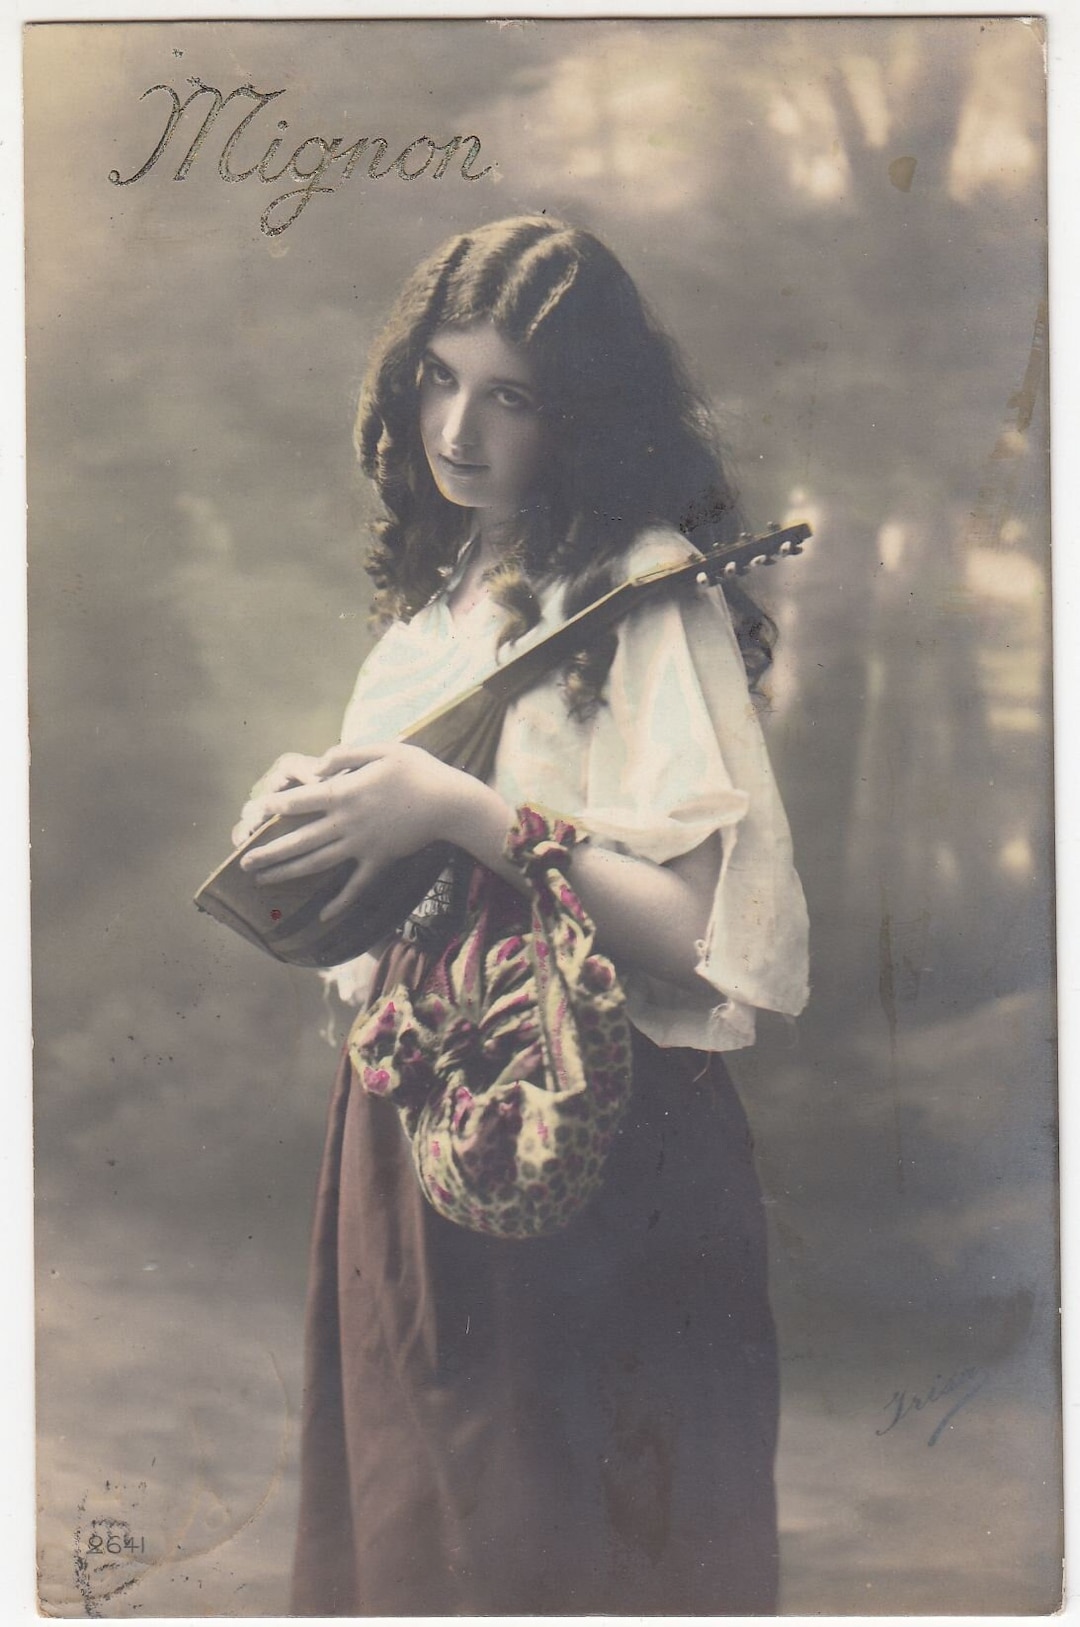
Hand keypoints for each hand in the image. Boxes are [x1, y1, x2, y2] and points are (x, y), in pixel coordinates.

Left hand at [238, 742, 479, 920]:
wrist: (451, 803)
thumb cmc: (420, 770)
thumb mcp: (384, 749)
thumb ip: (346, 754)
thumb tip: (316, 766)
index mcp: (346, 792)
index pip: (301, 801)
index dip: (275, 808)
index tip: (255, 815)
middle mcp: (347, 822)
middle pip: (300, 839)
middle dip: (269, 852)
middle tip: (243, 863)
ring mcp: (362, 845)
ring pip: (318, 863)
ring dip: (288, 873)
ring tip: (263, 881)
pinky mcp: (380, 861)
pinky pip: (356, 886)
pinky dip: (340, 902)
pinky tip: (322, 916)